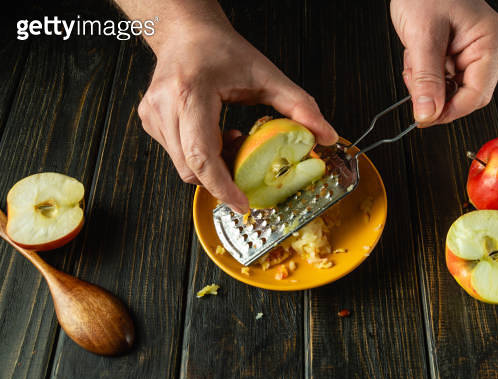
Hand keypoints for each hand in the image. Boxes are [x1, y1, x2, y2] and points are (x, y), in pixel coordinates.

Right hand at [137, 9, 336, 213]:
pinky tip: (217, 136)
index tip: (243, 204)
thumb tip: (325, 136)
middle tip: (246, 163)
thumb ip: (299, 106)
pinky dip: (201, 157)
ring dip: (213, 167)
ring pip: (184, 167)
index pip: (202, 154)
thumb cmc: (222, 50)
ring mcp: (152, 116)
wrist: (186, 33)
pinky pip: (178, 156)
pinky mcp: (149, 122)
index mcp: (190, 92)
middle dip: (222, 178)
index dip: (223, 186)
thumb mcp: (267, 75)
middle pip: (192, 168)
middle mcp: (164, 106)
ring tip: (232, 140)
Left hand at [390, 0, 497, 125]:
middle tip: (413, 81)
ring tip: (413, 60)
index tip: (424, 118)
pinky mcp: (456, 53)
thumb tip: (428, 114)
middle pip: (464, 95)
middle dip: (434, 95)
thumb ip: (425, 78)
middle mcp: (486, 48)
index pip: (477, 95)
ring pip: (449, 90)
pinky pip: (440, 79)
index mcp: (491, 41)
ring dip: (425, 85)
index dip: (449, 111)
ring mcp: (471, 51)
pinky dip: (422, 76)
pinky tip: (415, 57)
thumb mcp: (423, 35)